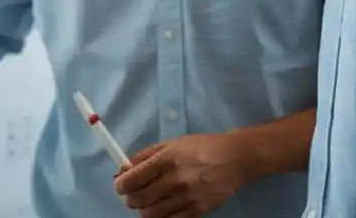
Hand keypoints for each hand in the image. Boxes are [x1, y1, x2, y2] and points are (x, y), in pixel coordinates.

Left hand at [113, 133, 250, 217]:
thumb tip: (123, 169)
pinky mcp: (198, 210)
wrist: (234, 159)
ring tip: (149, 203)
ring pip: (152, 214)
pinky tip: (164, 208)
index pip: (133, 179)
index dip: (121, 186)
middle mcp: (175, 179)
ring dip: (145, 210)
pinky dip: (162, 217)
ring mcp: (187, 197)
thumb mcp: (171, 144)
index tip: (121, 186)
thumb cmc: (200, 147)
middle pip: (139, 199)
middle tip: (134, 195)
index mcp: (166, 159)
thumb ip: (145, 156)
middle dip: (131, 199)